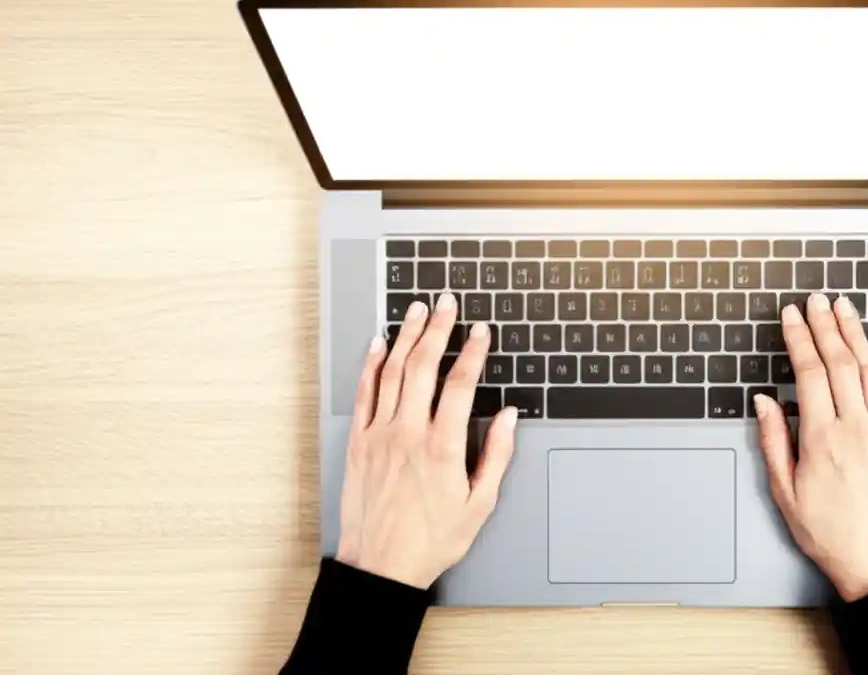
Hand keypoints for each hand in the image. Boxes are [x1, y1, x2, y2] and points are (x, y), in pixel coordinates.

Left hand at [336, 293, 517, 588]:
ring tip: (417, 311)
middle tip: (447, 303)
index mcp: (442, 448)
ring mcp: (378, 435)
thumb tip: (508, 417)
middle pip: (424, 367)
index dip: (473, 352)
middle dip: (438, 329)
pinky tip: (379, 345)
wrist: (380, 566)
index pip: (460, 385)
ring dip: (406, 337)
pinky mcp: (358, 443)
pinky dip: (371, 365)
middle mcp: (408, 434)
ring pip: (392, 373)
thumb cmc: (431, 540)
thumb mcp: (479, 504)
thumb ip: (496, 455)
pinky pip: (364, 394)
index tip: (480, 331)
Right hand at [753, 293, 867, 601]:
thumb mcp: (784, 493)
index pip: (808, 374)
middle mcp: (856, 429)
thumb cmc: (828, 534)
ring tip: (845, 308)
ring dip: (856, 334)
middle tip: (816, 299)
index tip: (791, 316)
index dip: (798, 339)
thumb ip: (773, 442)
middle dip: (825, 326)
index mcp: (821, 439)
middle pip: (840, 363)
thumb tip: (764, 401)